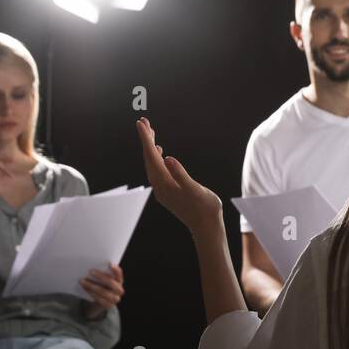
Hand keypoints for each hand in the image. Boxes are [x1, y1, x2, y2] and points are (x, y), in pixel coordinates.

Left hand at [81, 263, 123, 317]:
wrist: (100, 303)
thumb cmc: (101, 287)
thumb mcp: (103, 281)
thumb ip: (102, 275)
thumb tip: (92, 266)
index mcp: (119, 281)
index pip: (119, 274)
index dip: (116, 270)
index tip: (110, 264)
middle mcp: (119, 290)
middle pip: (110, 282)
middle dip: (100, 276)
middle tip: (90, 271)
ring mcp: (115, 299)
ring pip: (103, 291)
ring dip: (92, 285)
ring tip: (82, 281)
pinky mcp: (109, 305)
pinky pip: (99, 299)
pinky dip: (91, 293)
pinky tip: (85, 289)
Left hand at [136, 117, 223, 236]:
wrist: (206, 226)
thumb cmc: (204, 208)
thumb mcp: (194, 189)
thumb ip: (180, 174)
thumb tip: (168, 159)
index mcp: (164, 183)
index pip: (151, 157)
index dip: (146, 139)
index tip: (141, 124)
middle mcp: (159, 186)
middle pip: (148, 159)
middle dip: (146, 140)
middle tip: (144, 122)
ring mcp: (162, 189)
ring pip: (152, 164)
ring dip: (150, 148)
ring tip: (151, 133)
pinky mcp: (167, 190)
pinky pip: (157, 170)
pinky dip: (156, 158)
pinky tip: (160, 153)